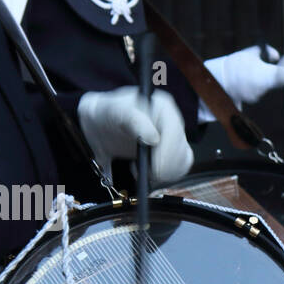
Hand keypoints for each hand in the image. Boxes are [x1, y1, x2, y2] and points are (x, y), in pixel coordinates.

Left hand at [77, 86, 193, 185]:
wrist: (100, 124)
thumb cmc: (108, 113)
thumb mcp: (115, 112)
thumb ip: (134, 120)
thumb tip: (154, 138)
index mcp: (163, 107)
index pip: (174, 131)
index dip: (168, 151)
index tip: (155, 168)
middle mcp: (171, 122)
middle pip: (181, 149)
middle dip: (164, 166)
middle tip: (145, 173)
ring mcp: (172, 138)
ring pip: (182, 161)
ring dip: (165, 173)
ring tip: (140, 169)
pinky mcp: (170, 153)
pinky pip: (178, 168)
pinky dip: (165, 176)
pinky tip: (146, 172)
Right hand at [206, 45, 283, 108]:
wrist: (218, 79)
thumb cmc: (236, 63)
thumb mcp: (251, 52)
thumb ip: (267, 52)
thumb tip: (276, 57)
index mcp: (265, 76)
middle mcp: (263, 88)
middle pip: (280, 79)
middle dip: (283, 70)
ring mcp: (257, 95)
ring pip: (268, 83)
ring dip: (268, 75)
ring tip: (255, 68)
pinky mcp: (251, 98)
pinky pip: (260, 87)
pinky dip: (258, 81)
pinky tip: (249, 76)